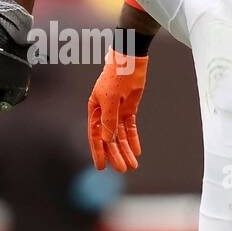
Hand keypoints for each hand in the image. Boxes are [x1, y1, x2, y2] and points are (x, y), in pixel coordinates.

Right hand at [87, 47, 148, 172]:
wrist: (130, 61)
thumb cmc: (116, 77)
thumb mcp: (110, 100)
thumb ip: (108, 121)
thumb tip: (108, 141)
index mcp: (94, 110)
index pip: (95, 136)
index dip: (98, 152)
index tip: (101, 167)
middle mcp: (104, 113)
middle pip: (109, 139)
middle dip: (115, 155)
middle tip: (122, 169)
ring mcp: (117, 112)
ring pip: (120, 136)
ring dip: (126, 150)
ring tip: (132, 165)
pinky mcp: (129, 109)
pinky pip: (130, 128)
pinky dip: (133, 139)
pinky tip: (137, 151)